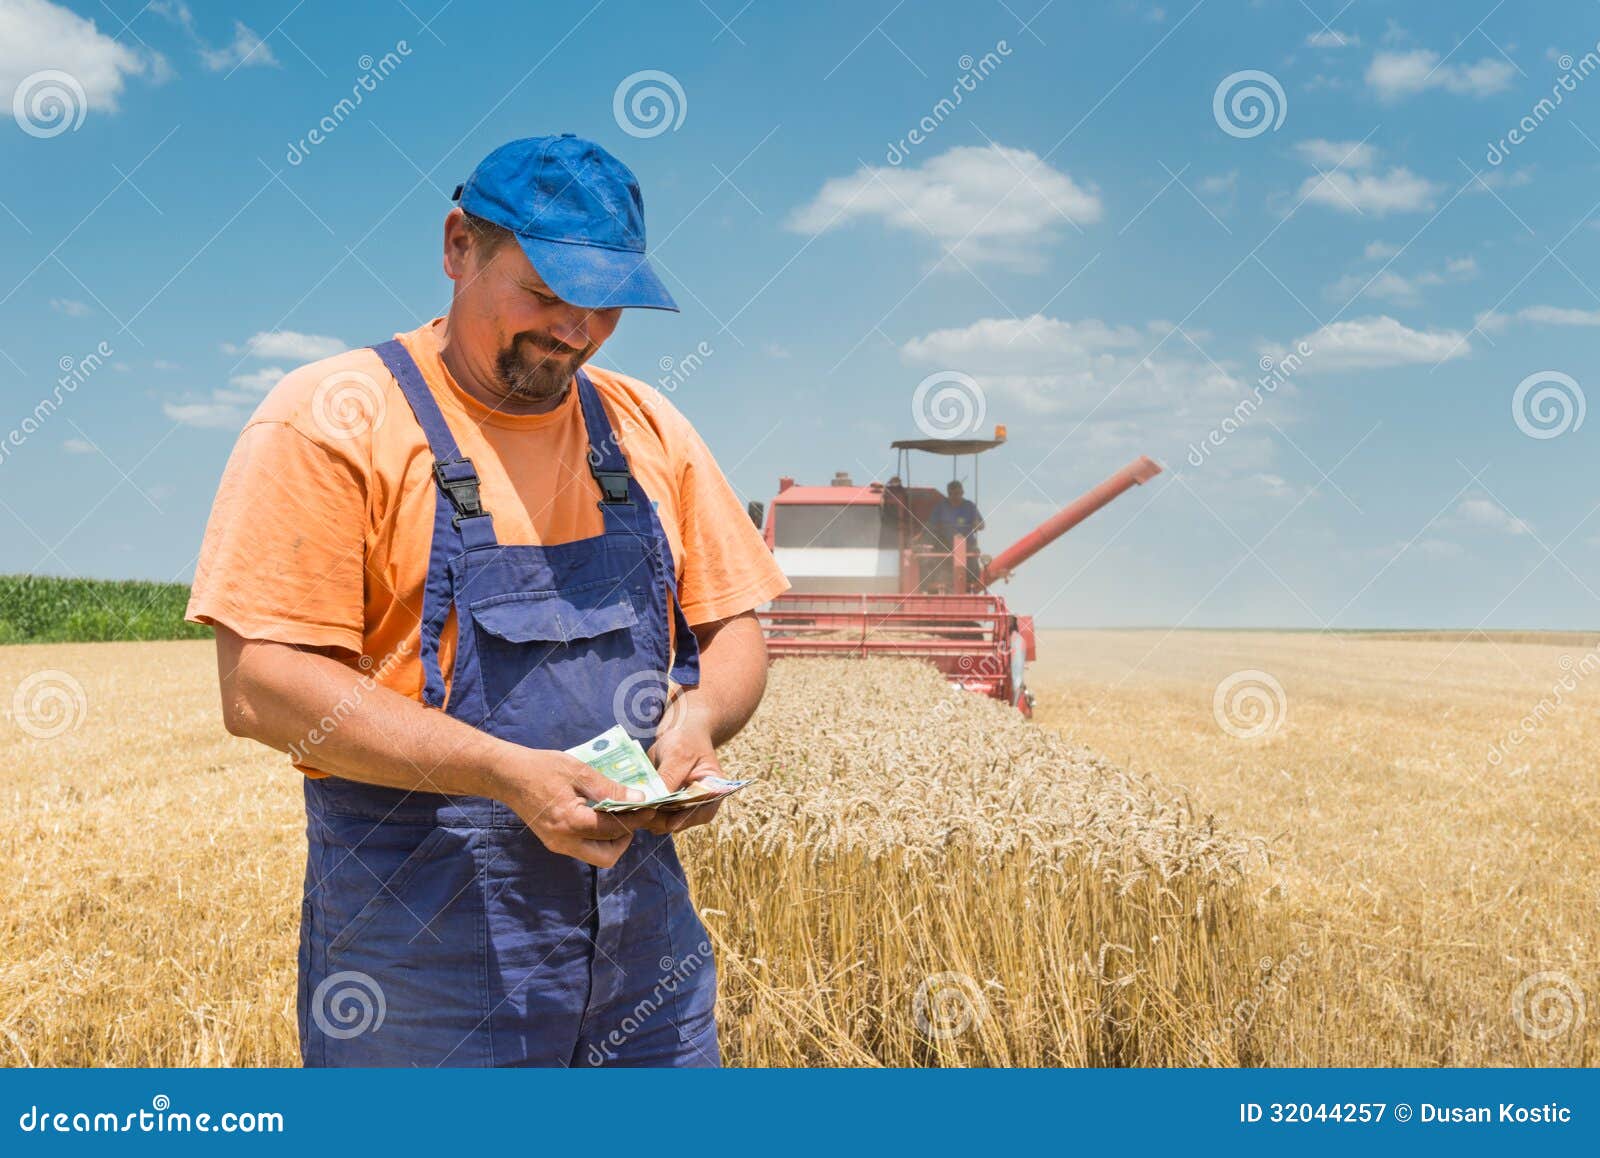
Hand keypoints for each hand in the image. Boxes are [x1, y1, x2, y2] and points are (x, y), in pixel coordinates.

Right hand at [491, 745, 650, 866]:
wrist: (508, 775)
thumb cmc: (543, 768)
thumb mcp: (579, 772)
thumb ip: (609, 788)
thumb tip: (638, 799)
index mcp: (570, 822)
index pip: (614, 828)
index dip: (636, 819)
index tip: (650, 808)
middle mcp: (563, 841)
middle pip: (607, 856)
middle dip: (625, 839)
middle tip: (632, 816)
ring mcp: (557, 845)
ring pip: (596, 855)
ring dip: (612, 840)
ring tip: (618, 815)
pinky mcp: (554, 842)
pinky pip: (583, 847)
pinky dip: (598, 837)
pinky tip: (601, 815)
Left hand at [642, 711, 724, 836]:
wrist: (678, 733)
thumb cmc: (684, 740)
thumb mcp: (678, 755)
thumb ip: (669, 778)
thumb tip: (655, 802)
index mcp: (713, 789)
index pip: (704, 811)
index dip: (686, 819)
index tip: (667, 823)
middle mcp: (701, 801)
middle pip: (685, 819)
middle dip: (664, 821)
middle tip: (644, 819)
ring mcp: (685, 804)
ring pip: (669, 821)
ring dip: (653, 820)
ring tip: (636, 815)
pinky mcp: (670, 803)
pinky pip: (659, 814)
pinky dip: (648, 813)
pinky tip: (634, 810)